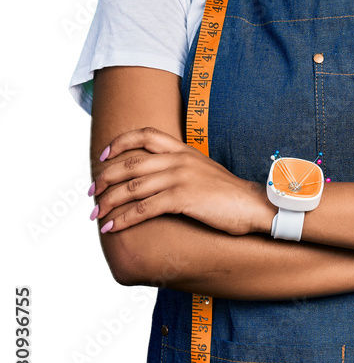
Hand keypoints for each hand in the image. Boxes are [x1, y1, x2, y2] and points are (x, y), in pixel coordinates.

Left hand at [91, 127, 268, 235]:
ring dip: (109, 202)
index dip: (119, 143)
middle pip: (130, 163)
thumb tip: (155, 179)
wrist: (253, 205)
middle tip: (91, 192)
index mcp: (183, 150)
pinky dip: (123, 218)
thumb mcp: (202, 171)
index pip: (145, 135)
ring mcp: (180, 177)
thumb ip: (180, 168)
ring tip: (96, 215)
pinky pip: (144, 208)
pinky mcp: (183, 198)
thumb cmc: (228, 194)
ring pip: (132, 187)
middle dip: (105, 178)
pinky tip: (112, 227)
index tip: (103, 157)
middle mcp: (178, 159)